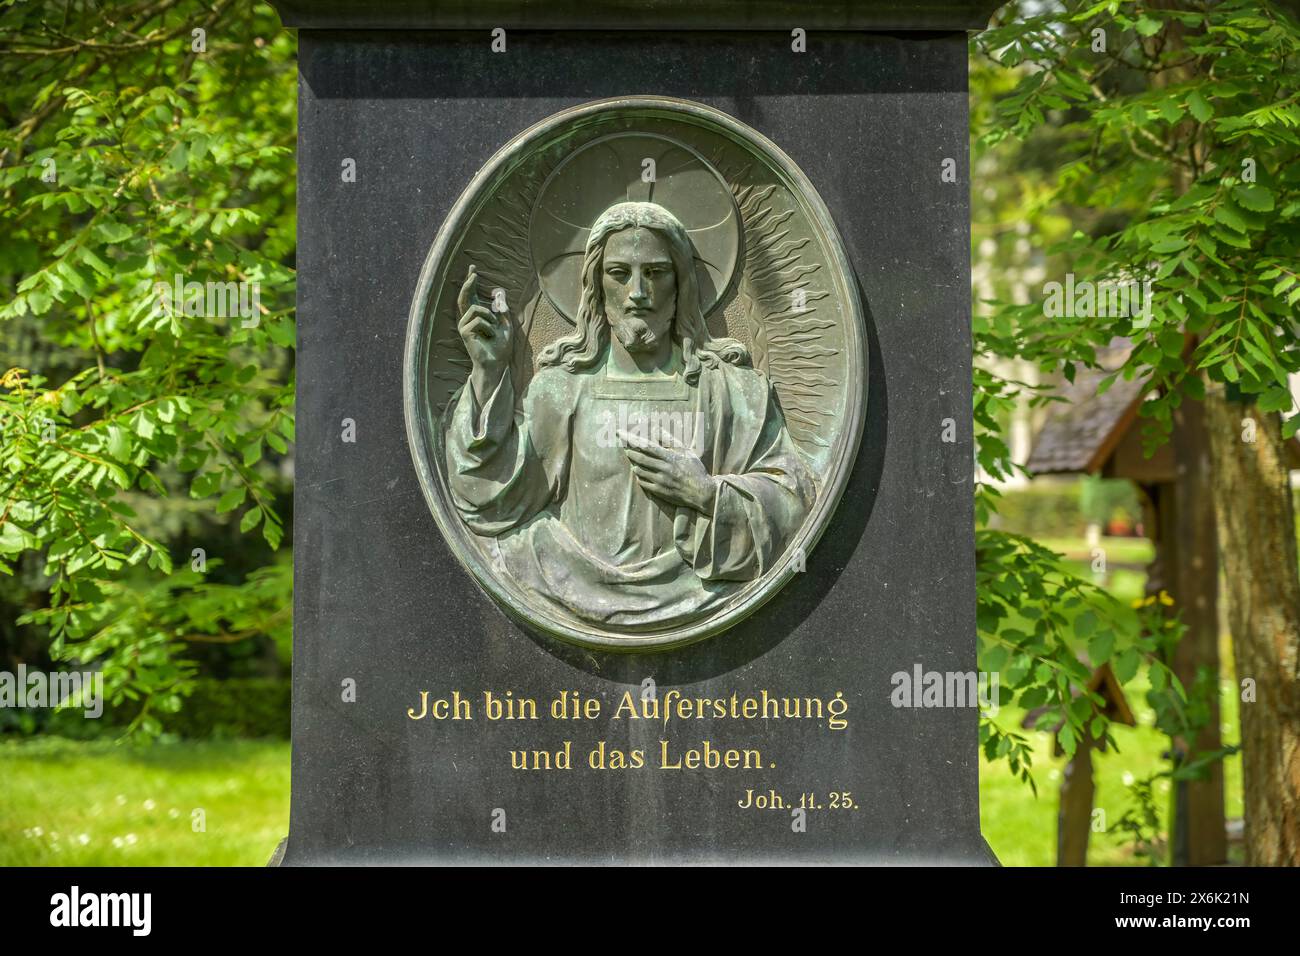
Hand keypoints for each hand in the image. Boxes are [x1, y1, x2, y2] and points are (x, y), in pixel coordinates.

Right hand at [456, 265, 511, 401]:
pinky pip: (478, 319)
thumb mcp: (506, 324)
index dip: (471, 282)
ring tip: (494, 329)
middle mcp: (468, 319)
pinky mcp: (464, 331)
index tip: (472, 268)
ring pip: (476, 308)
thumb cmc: (500, 346)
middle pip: (464, 296)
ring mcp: (464, 325)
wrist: (497, 363)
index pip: (471, 295)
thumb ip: (501, 309)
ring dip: (490, 316)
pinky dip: (489, 326)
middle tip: (473, 274)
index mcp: (477, 316)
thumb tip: (498, 292)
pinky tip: (490, 336)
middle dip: (468, 283)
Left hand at [622, 430, 716, 513]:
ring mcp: (660, 481)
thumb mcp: (685, 451)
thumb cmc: (694, 469)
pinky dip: (639, 476)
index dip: (632, 439)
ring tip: (632, 457)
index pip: (646, 446)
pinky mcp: (659, 492)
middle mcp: (663, 469)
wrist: (702, 492)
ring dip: (634, 463)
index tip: (621, 433)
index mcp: (670, 457)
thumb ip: (669, 440)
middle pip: (640, 458)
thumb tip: (656, 428)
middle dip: (629, 451)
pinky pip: (643, 483)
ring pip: (640, 471)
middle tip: (624, 446)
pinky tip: (640, 472)